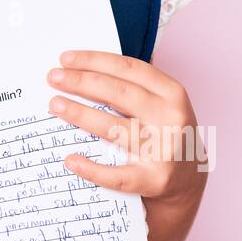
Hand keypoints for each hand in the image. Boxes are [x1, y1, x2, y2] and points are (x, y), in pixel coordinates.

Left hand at [45, 49, 206, 207]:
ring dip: (81, 114)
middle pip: (119, 94)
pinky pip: (119, 176)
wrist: (188, 182)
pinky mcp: (156, 181)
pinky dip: (93, 169)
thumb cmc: (163, 133)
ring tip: (55, 104)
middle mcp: (172, 119)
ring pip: (115, 129)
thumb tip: (89, 63)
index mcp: (172, 93)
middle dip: (82, 82)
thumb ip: (134, 83)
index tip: (66, 58)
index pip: (129, 68)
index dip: (95, 60)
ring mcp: (165, 151)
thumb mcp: (161, 104)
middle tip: (53, 78)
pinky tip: (71, 159)